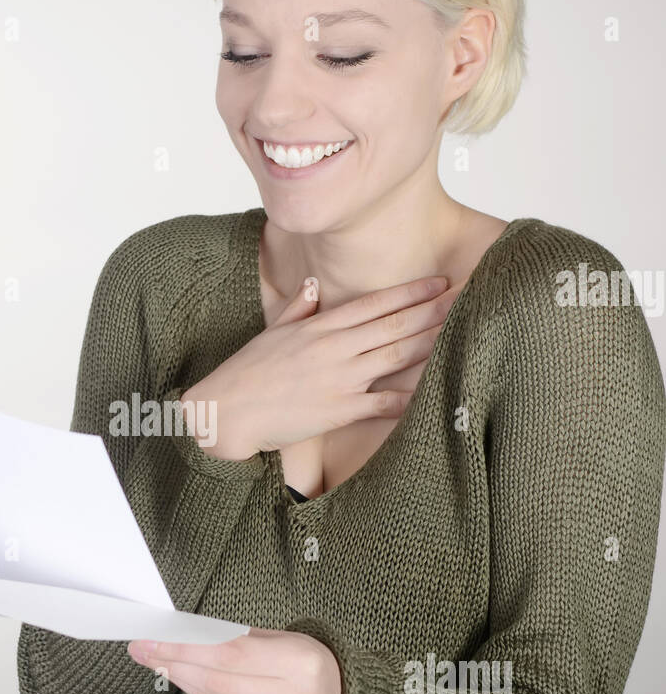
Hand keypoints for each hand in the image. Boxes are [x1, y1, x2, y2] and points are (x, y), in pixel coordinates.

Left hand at [127, 627, 341, 693]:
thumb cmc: (304, 666)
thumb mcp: (283, 640)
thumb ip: (236, 639)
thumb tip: (180, 635)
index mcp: (304, 666)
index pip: (229, 654)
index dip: (185, 647)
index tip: (152, 638)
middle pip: (216, 681)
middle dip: (174, 662)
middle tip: (144, 649)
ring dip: (182, 680)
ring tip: (162, 661)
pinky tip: (192, 683)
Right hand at [180, 273, 460, 460]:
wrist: (227, 409)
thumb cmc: (246, 372)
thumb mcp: (272, 331)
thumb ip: (298, 308)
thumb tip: (312, 286)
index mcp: (321, 327)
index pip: (375, 304)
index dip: (410, 292)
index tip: (438, 283)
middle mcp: (336, 348)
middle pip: (394, 326)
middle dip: (433, 312)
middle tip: (465, 299)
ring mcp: (340, 379)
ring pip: (396, 357)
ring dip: (430, 343)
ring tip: (459, 332)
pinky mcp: (339, 410)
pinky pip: (384, 403)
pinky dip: (410, 397)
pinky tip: (436, 389)